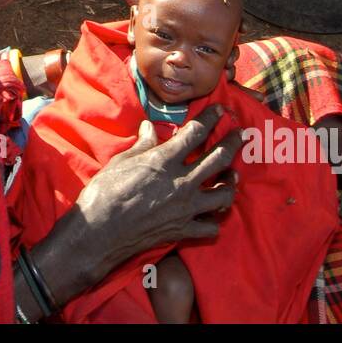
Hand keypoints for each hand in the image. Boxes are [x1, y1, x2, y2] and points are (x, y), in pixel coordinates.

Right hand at [35, 105, 239, 302]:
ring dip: (230, 183)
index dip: (211, 118)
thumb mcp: (121, 161)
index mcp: (165, 160)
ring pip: (223, 194)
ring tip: (233, 176)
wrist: (99, 231)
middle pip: (218, 159)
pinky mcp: (183, 230)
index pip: (196, 133)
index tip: (221, 111)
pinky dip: (214, 221)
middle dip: (233, 143)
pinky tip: (212, 215)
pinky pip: (210, 227)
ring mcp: (186, 208)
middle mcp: (182, 182)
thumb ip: (142, 144)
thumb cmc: (105, 192)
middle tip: (241, 134)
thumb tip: (149, 127)